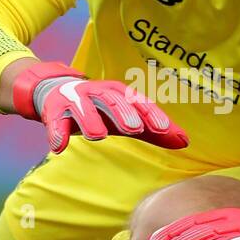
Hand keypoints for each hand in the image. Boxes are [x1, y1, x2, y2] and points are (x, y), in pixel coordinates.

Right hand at [12, 60, 188, 153]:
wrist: (57, 92)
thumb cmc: (100, 110)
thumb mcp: (127, 118)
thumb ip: (154, 131)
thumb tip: (186, 142)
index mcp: (118, 93)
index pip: (137, 101)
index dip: (151, 114)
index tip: (164, 129)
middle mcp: (97, 92)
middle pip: (111, 99)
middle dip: (123, 113)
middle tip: (134, 129)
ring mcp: (74, 100)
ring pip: (82, 107)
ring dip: (90, 120)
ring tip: (97, 136)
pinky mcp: (54, 111)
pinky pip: (55, 122)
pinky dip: (56, 133)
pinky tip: (59, 147)